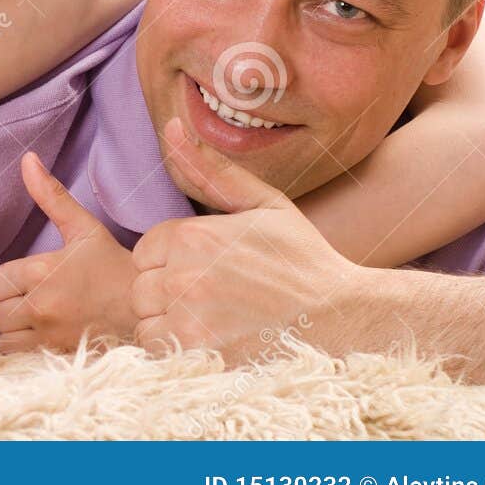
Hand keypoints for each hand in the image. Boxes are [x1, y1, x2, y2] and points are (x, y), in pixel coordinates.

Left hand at [0, 152, 137, 351]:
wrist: (146, 307)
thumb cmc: (112, 265)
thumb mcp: (83, 227)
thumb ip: (51, 195)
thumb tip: (27, 159)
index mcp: (42, 272)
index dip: (5, 281)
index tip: (25, 278)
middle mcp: (40, 306)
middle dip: (8, 304)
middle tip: (32, 296)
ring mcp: (48, 336)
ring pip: (3, 337)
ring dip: (14, 328)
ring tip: (36, 317)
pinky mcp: (57, 356)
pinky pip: (17, 357)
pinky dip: (23, 348)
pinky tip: (42, 336)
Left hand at [129, 118, 371, 363]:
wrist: (343, 320)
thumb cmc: (302, 261)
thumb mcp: (262, 204)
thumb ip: (210, 170)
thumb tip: (171, 126)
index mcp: (192, 236)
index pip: (146, 250)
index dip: (171, 261)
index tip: (205, 270)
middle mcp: (183, 277)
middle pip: (141, 287)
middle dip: (167, 292)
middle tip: (212, 299)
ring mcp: (187, 320)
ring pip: (145, 320)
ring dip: (168, 322)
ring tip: (212, 321)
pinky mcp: (196, 357)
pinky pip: (157, 352)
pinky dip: (175, 350)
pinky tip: (210, 343)